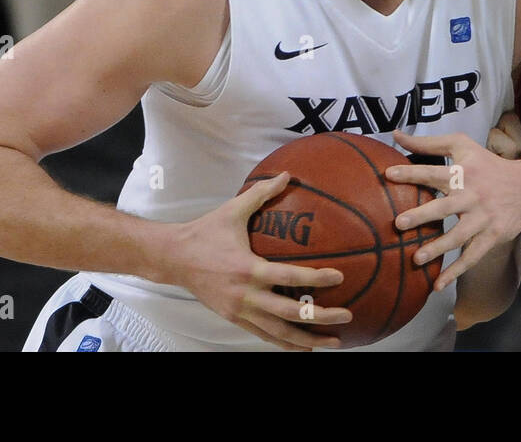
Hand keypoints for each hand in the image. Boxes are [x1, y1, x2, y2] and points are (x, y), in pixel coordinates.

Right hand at [169, 172, 352, 350]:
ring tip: (333, 341)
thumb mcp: (233, 210)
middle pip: (289, 312)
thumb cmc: (205, 232)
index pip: (289, 275)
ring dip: (307, 340)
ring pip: (279, 332)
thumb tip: (288, 174)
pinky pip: (264, 335)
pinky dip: (285, 343)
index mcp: (247, 268)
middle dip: (320, 316)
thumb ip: (262, 193)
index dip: (316, 278)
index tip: (340, 276)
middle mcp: (245, 295)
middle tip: (347, 314)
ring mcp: (239, 311)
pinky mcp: (234, 319)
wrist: (173, 259)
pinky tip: (305, 347)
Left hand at [387, 130, 520, 290]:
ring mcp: (482, 219)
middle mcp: (471, 196)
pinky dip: (456, 271)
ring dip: (438, 248)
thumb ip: (428, 144)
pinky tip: (437, 285)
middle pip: (444, 207)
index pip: (433, 172)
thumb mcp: (462, 146)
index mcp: (462, 174)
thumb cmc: (488, 165)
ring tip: (416, 258)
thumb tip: (395, 134)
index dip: (412, 172)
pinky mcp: (492, 237)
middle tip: (399, 223)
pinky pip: (472, 256)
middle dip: (422, 215)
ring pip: (458, 236)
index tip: (388, 175)